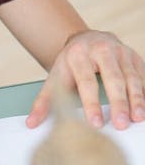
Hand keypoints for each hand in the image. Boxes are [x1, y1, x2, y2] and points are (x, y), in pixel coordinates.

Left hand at [26, 30, 144, 129]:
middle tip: (121, 124)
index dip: (91, 103)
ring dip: (137, 99)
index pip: (86, 82)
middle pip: (113, 79)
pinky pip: (142, 75)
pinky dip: (144, 93)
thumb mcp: (55, 77)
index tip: (95, 123)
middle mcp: (102, 50)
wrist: (86, 40)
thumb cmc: (70, 63)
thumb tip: (31, 123)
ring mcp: (121, 52)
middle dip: (119, 102)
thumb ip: (44, 101)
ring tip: (138, 118)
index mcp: (79, 55)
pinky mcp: (135, 57)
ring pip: (132, 77)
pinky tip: (144, 108)